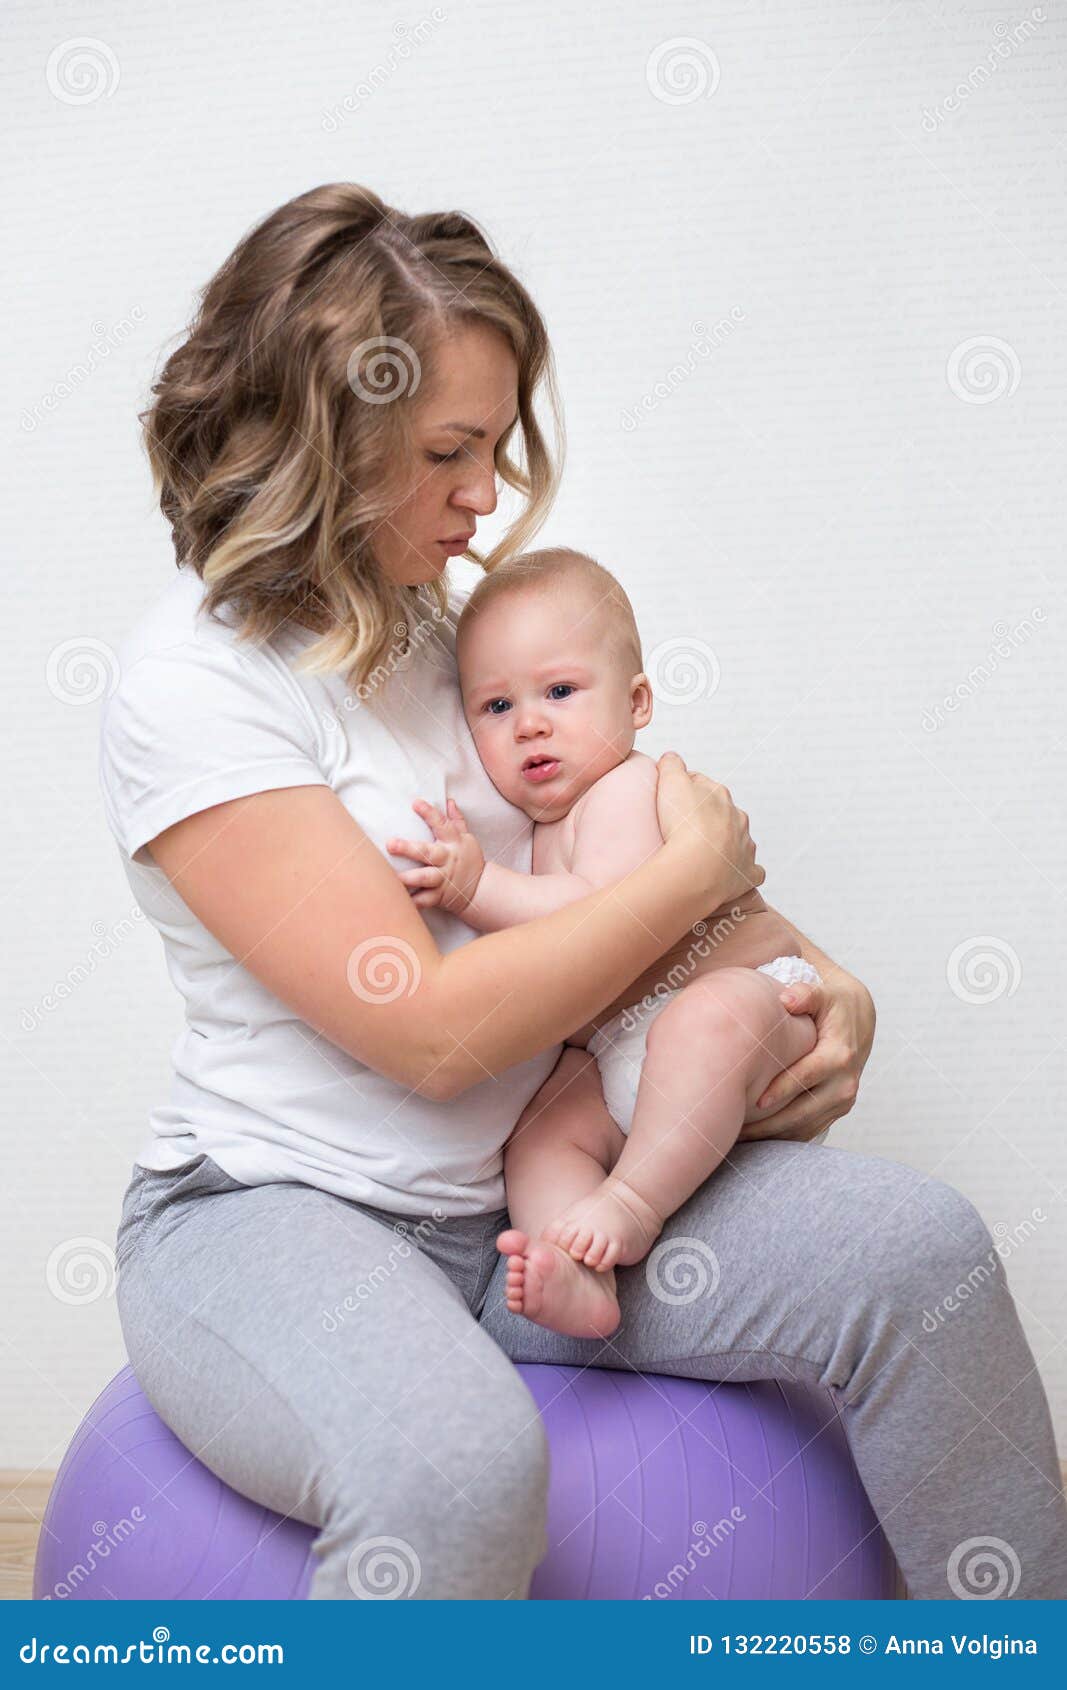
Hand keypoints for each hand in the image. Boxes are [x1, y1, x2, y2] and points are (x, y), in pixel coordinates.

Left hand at [386, 797, 484, 914]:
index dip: (429, 813)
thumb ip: (456, 821)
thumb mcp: (466, 838)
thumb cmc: (468, 860)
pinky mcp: (439, 896)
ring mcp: (443, 879)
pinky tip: (398, 901)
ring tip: (393, 877)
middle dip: (409, 848)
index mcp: (453, 842)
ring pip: (424, 878)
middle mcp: (447, 860)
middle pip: (427, 852)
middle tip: (390, 844)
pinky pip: (424, 900)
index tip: (415, 803)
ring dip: (408, 878)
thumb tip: (449, 801)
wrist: (480, 890)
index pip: (442, 825)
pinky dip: (413, 902)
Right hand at [654, 751, 763, 906]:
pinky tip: (730, 875)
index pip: (703, 785)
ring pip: (738, 840)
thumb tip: (672, 757)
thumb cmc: (684, 824)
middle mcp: (738, 819)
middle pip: (723, 813)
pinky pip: (750, 872)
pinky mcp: (746, 874)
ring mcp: (744, 848)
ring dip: (725, 843)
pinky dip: (742, 872)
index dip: (685, 791)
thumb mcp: (670, 782)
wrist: (697, 868)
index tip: (670, 802)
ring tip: (702, 854)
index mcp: (721, 796)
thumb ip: (672, 765)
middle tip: (684, 829)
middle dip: (709, 817)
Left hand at [739, 972, 875, 1141]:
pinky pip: (810, 1130)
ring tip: (740, 1136)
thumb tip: (787, 999)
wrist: (860, 1018)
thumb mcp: (824, 992)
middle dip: (770, 1123)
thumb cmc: (834, 1001)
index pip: (806, 1077)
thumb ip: (806, 994)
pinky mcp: (838, 1109)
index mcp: (839, 1055)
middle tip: (737, 1128)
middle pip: (804, 1111)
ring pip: (805, 1126)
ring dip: (774, 1135)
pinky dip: (784, 1136)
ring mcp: (843, 1100)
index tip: (756, 1102)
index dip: (782, 1090)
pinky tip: (758, 1137)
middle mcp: (844, 1083)